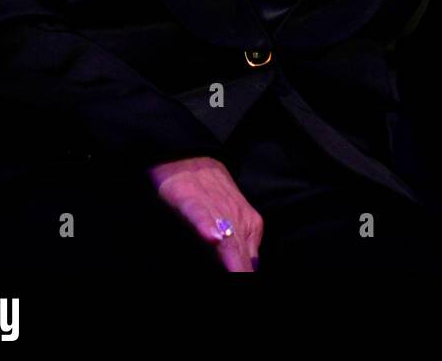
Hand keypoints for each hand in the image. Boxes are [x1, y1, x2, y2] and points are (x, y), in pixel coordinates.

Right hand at [148, 156, 263, 270]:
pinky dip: (208, 227)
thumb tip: (248, 267)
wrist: (191, 159)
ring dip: (232, 259)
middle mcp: (239, 220)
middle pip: (241, 257)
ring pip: (226, 240)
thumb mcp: (234, 220)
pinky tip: (212, 238)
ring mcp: (217, 210)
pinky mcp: (193, 200)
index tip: (245, 283)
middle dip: (240, 270)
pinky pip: (202, 216)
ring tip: (236, 271)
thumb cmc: (213, 194)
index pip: (250, 263)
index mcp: (250, 227)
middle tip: (240, 276)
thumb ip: (242, 247)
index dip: (244, 273)